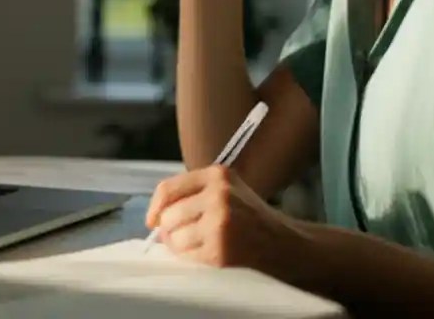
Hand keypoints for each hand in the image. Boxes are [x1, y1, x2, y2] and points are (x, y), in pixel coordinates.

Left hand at [145, 165, 305, 274]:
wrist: (282, 242)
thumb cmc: (249, 216)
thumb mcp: (227, 189)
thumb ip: (195, 192)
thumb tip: (156, 216)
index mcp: (217, 175)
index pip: (168, 189)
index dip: (155, 207)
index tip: (152, 221)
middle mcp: (218, 195)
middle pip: (169, 215)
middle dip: (169, 230)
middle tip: (179, 237)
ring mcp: (220, 223)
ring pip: (175, 237)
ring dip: (178, 246)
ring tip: (194, 245)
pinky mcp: (220, 249)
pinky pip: (187, 255)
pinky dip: (190, 257)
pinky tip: (204, 254)